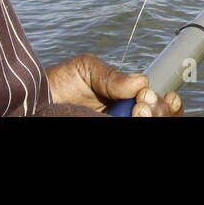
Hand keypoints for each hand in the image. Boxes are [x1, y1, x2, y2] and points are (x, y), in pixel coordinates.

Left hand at [44, 53, 182, 116]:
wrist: (37, 102)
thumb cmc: (60, 84)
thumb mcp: (87, 71)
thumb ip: (112, 76)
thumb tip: (141, 81)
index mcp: (129, 98)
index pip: (160, 103)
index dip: (166, 101)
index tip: (148, 95)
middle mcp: (129, 115)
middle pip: (162, 117)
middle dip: (160, 110)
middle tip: (141, 104)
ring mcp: (118, 123)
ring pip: (152, 125)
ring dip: (154, 117)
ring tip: (138, 111)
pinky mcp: (109, 129)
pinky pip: (133, 133)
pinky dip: (144, 125)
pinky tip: (135, 119)